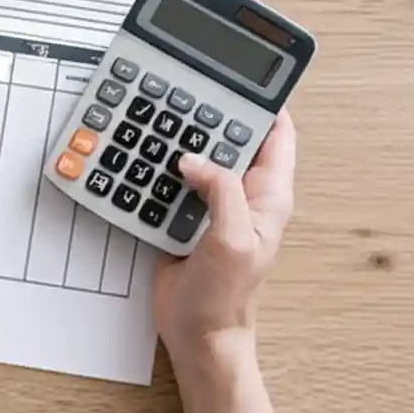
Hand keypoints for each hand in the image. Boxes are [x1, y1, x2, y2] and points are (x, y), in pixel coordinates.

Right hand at [153, 110, 297, 363]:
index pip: (276, 133)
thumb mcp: (233, 239)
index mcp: (268, 194)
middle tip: (182, 94)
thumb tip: (194, 158)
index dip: (262, 102)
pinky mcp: (182, 217)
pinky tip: (137, 159)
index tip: (238, 77)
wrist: (197, 335)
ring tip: (155, 119)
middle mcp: (242, 194)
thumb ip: (221, 191)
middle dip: (206, 116)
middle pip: (227, 137)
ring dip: (174, 142)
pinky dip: (152, 170)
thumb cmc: (225, 297)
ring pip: (193, 156)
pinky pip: (167, 183)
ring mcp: (211, 205)